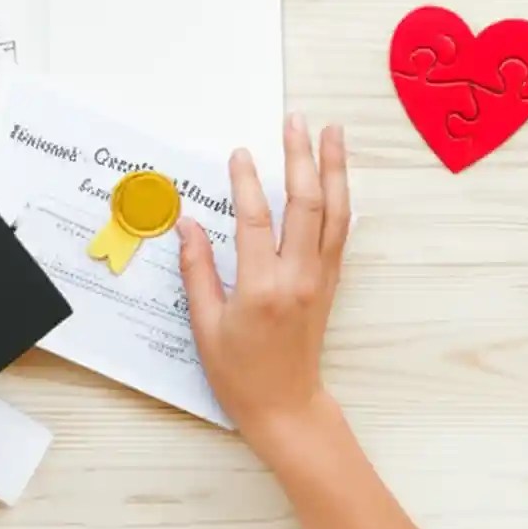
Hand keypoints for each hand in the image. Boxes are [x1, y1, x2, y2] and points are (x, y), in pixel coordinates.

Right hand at [176, 114, 349, 461]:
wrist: (286, 407)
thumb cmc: (240, 374)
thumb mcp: (205, 326)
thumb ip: (197, 271)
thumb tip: (186, 225)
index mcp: (261, 288)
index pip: (255, 221)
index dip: (246, 183)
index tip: (239, 154)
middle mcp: (298, 278)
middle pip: (306, 205)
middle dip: (301, 158)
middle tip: (296, 122)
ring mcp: (320, 279)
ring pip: (335, 213)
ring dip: (334, 170)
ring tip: (333, 133)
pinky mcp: (329, 284)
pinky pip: (340, 234)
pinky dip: (341, 201)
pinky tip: (339, 179)